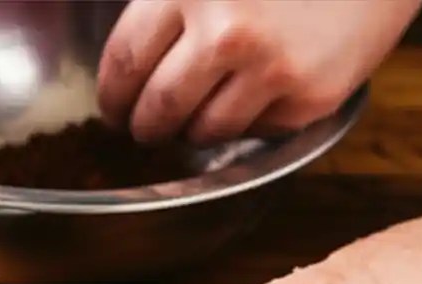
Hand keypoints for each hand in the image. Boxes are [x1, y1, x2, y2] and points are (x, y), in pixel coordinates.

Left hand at [97, 0, 421, 144]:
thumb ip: (166, 5)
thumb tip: (124, 70)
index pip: (126, 61)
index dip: (113, 95)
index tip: (112, 108)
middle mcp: (227, 29)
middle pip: (158, 107)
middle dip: (145, 126)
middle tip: (144, 128)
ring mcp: (271, 68)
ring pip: (204, 131)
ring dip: (192, 130)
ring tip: (197, 116)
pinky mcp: (309, 97)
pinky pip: (254, 132)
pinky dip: (246, 122)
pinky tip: (256, 95)